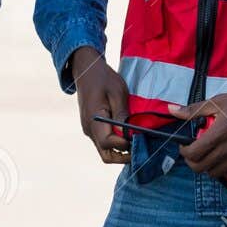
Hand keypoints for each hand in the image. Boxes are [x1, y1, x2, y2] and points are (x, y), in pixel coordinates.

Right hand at [71, 47, 130, 164]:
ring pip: (105, 150)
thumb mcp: (117, 92)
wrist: (86, 69)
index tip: (139, 138)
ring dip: (120, 150)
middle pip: (106, 155)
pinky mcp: (91, 127)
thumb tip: (129, 135)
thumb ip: (122, 115)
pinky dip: (116, 143)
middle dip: (123, 156)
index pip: (109, 144)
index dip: (125, 145)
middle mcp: (89, 129)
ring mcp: (89, 129)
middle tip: (140, 147)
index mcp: (94, 120)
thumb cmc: (103, 78)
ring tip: (135, 139)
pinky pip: (103, 142)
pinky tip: (127, 133)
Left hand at [171, 83, 226, 178]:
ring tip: (208, 154)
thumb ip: (193, 110)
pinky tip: (222, 158)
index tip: (184, 145)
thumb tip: (171, 110)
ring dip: (207, 166)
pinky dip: (223, 170)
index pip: (194, 153)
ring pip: (215, 173)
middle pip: (202, 168)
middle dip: (192, 161)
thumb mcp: (217, 101)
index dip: (184, 152)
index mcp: (219, 133)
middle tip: (193, 151)